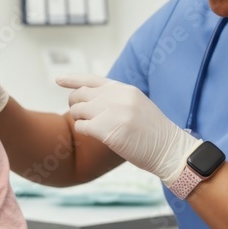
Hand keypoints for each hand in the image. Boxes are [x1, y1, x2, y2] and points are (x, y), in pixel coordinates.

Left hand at [57, 74, 197, 183]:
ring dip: (79, 119)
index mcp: (124, 89)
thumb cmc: (153, 133)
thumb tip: (90, 99)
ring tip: (91, 127)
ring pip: (78, 110)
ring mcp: (112, 112)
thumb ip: (117, 99)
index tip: (58, 80)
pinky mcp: (108, 129)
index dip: (72, 79)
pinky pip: (81, 126)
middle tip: (80, 115)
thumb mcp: (137, 105)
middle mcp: (117, 96)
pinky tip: (93, 135)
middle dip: (74, 104)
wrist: (169, 149)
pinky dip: (82, 130)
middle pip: (80, 94)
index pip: (92, 79)